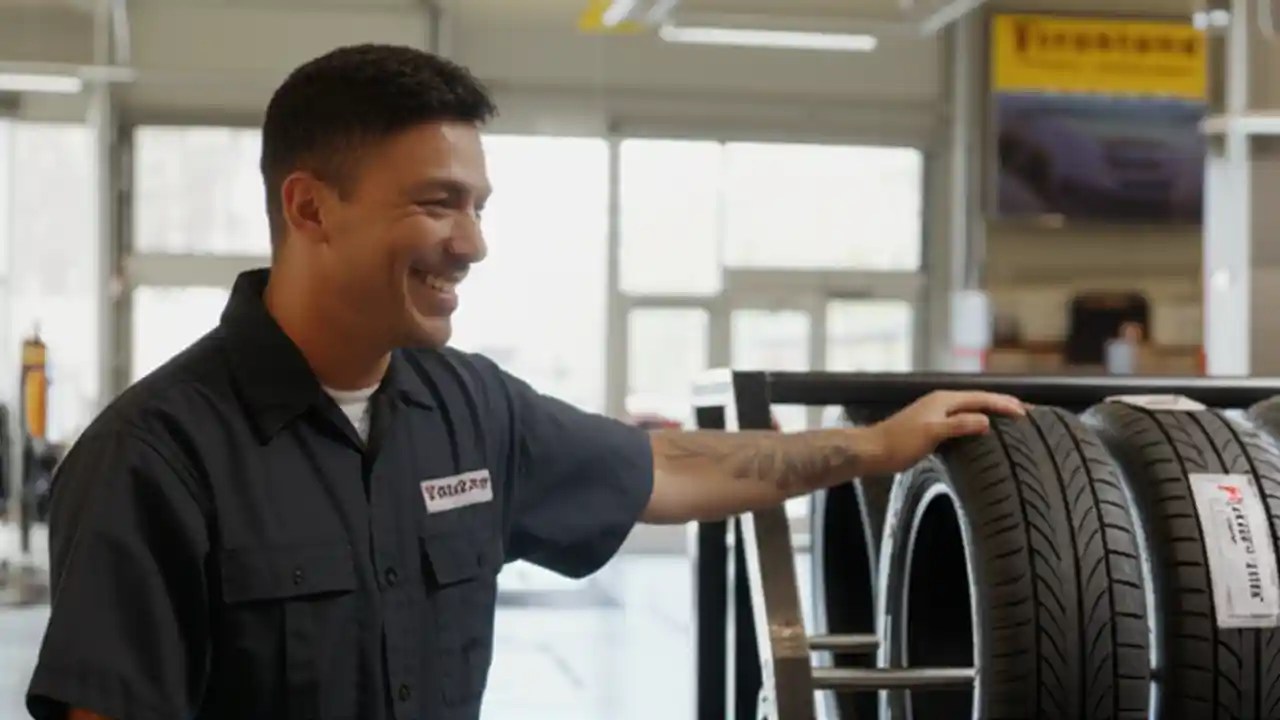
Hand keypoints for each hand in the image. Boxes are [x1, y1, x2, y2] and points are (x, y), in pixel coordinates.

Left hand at [863, 390, 1026, 474]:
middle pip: (978, 400)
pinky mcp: (932, 427)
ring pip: (970, 410)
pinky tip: (982, 435)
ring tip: (1011, 422)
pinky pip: (962, 421)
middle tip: (1025, 413)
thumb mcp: (931, 433)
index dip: (1004, 403)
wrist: (871, 451)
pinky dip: (977, 424)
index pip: (981, 397)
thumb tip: (986, 420)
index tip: (1025, 412)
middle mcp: (942, 402)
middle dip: (1001, 405)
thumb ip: (958, 425)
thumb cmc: (899, 443)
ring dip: (990, 414)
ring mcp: (936, 414)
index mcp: (944, 400)